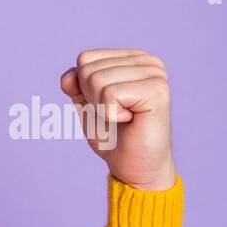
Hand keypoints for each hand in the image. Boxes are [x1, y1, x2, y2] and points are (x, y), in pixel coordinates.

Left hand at [60, 48, 175, 190]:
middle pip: (89, 69)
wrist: (133, 167)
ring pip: (97, 80)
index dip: (83, 89)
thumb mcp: (87, 105)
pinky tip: (131, 120)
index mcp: (133, 59)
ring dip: (101, 108)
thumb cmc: (113, 136)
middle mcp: (148, 62)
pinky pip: (110, 94)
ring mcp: (156, 74)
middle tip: (115, 116)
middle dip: (92, 99)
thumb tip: (68, 77)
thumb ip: (76, 85)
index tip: (106, 106)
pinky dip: (111, 114)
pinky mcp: (158, 90)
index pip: (85, 59)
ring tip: (124, 118)